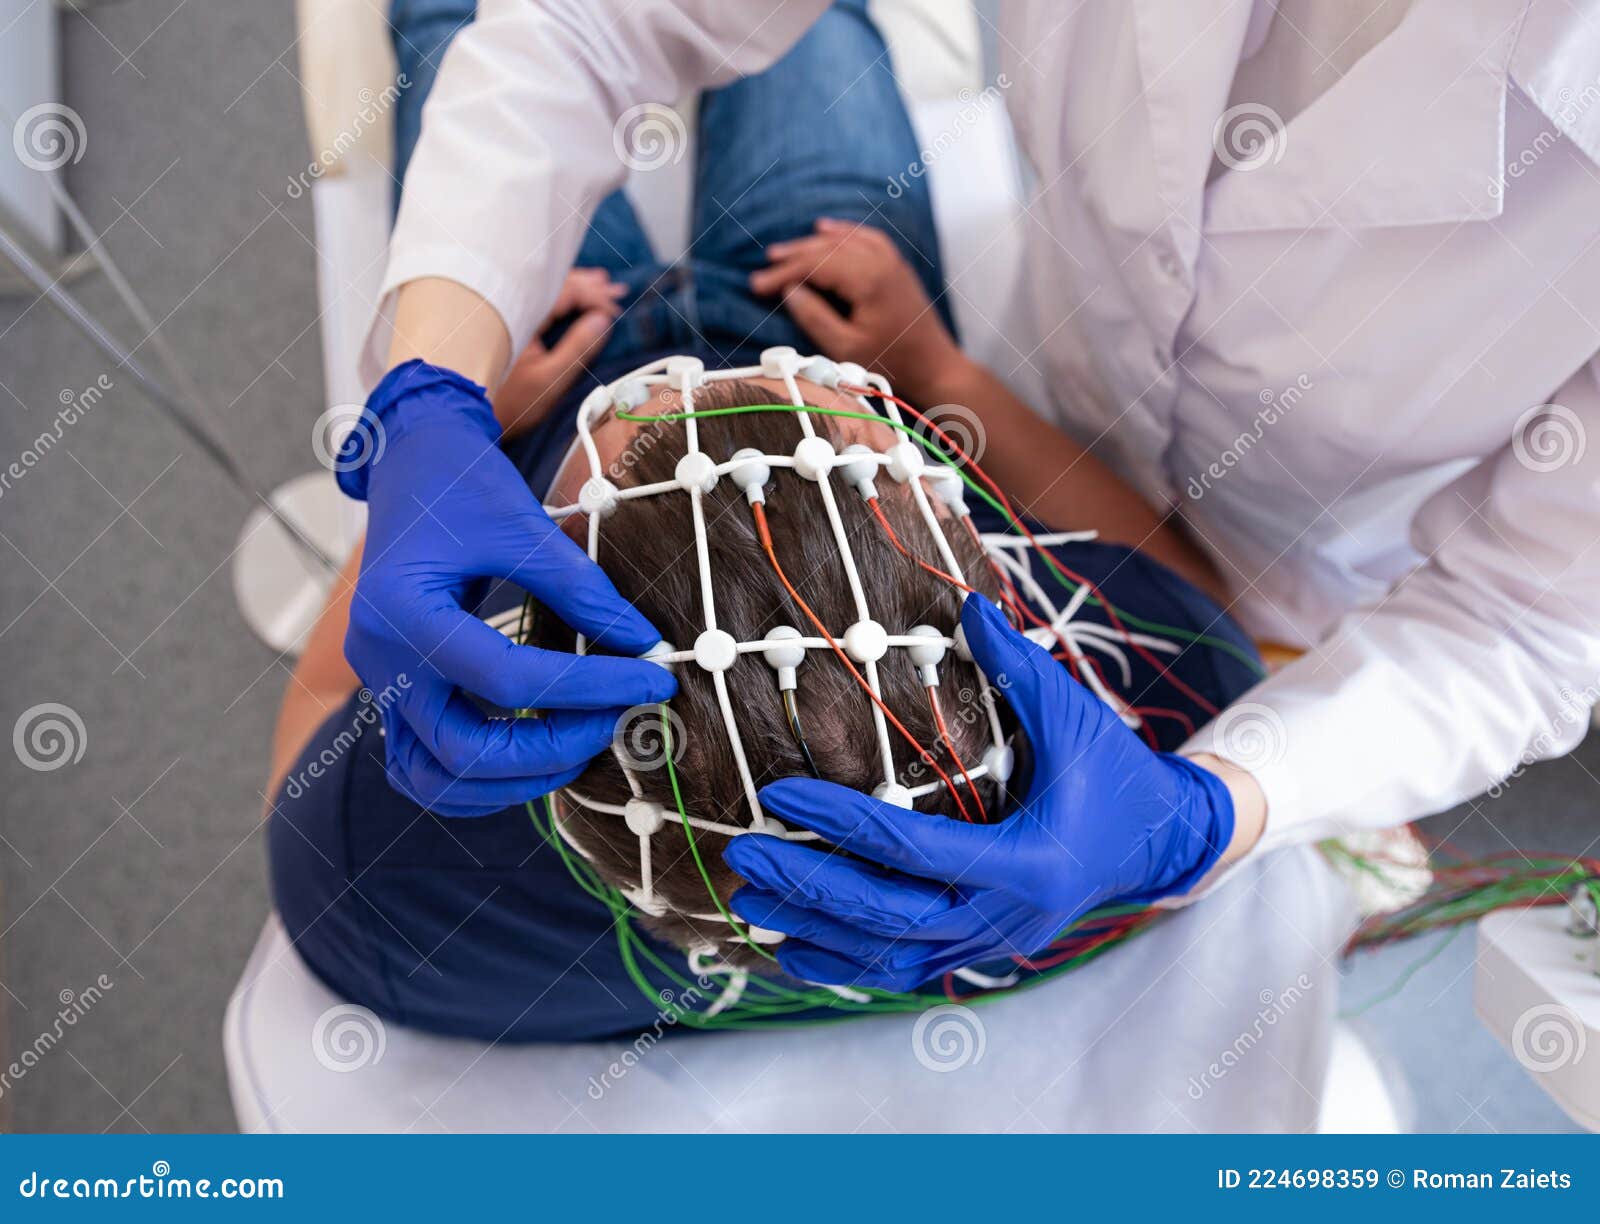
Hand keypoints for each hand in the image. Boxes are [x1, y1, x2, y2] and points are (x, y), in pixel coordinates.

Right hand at [340, 360, 675, 816]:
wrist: (408, 464)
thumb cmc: (460, 484)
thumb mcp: (523, 524)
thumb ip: (582, 590)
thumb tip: (647, 646)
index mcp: (402, 611)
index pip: (507, 680)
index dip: (591, 687)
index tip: (655, 680)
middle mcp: (380, 661)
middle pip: (465, 751)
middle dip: (554, 750)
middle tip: (619, 720)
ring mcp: (379, 685)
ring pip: (436, 780)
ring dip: (514, 781)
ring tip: (584, 744)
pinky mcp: (394, 695)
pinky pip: (424, 767)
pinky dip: (479, 779)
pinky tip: (538, 757)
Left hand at [492, 269, 624, 435]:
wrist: (462, 411)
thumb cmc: (504, 401)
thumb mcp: (549, 379)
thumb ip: (577, 348)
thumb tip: (602, 321)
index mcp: (522, 315)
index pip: (564, 291)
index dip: (593, 296)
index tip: (614, 308)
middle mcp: (511, 306)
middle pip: (553, 284)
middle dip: (586, 285)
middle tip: (615, 289)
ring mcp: (505, 313)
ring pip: (543, 289)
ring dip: (573, 288)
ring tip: (598, 285)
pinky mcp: (502, 323)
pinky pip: (534, 300)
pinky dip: (555, 298)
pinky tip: (569, 301)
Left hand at [722, 595, 1234, 990]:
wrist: (1158, 842)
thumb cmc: (1115, 774)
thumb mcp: (1075, 717)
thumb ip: (1021, 667)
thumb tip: (970, 605)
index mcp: (1024, 862)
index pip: (909, 847)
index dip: (838, 822)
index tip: (778, 796)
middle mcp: (1003, 916)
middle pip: (886, 916)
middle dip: (809, 889)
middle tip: (745, 860)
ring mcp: (991, 943)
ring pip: (889, 955)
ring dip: (817, 934)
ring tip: (750, 907)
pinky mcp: (983, 950)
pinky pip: (906, 967)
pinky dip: (850, 962)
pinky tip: (799, 950)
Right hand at [750, 218, 963, 400]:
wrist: (935, 367)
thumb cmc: (892, 363)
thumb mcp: (845, 348)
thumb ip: (814, 317)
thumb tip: (790, 291)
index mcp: (868, 280)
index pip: (815, 265)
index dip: (783, 273)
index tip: (757, 284)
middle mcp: (882, 262)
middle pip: (828, 247)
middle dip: (793, 255)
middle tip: (765, 264)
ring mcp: (892, 261)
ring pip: (845, 238)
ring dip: (813, 242)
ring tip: (785, 250)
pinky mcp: (897, 267)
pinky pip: (866, 237)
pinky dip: (843, 232)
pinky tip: (827, 230)